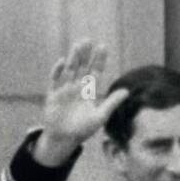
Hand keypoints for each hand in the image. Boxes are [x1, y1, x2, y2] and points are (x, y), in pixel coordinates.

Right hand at [32, 39, 129, 165]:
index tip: (103, 47)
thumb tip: (127, 91)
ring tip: (78, 45)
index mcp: (89, 92)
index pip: (95, 72)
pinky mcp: (52, 95)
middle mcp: (77, 88)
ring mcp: (64, 90)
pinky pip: (54, 80)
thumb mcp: (100, 116)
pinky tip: (62, 62)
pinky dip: (57, 71)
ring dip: (73, 58)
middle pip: (82, 67)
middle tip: (89, 40)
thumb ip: (111, 103)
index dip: (99, 60)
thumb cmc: (82, 130)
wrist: (63, 140)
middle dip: (85, 54)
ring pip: (69, 70)